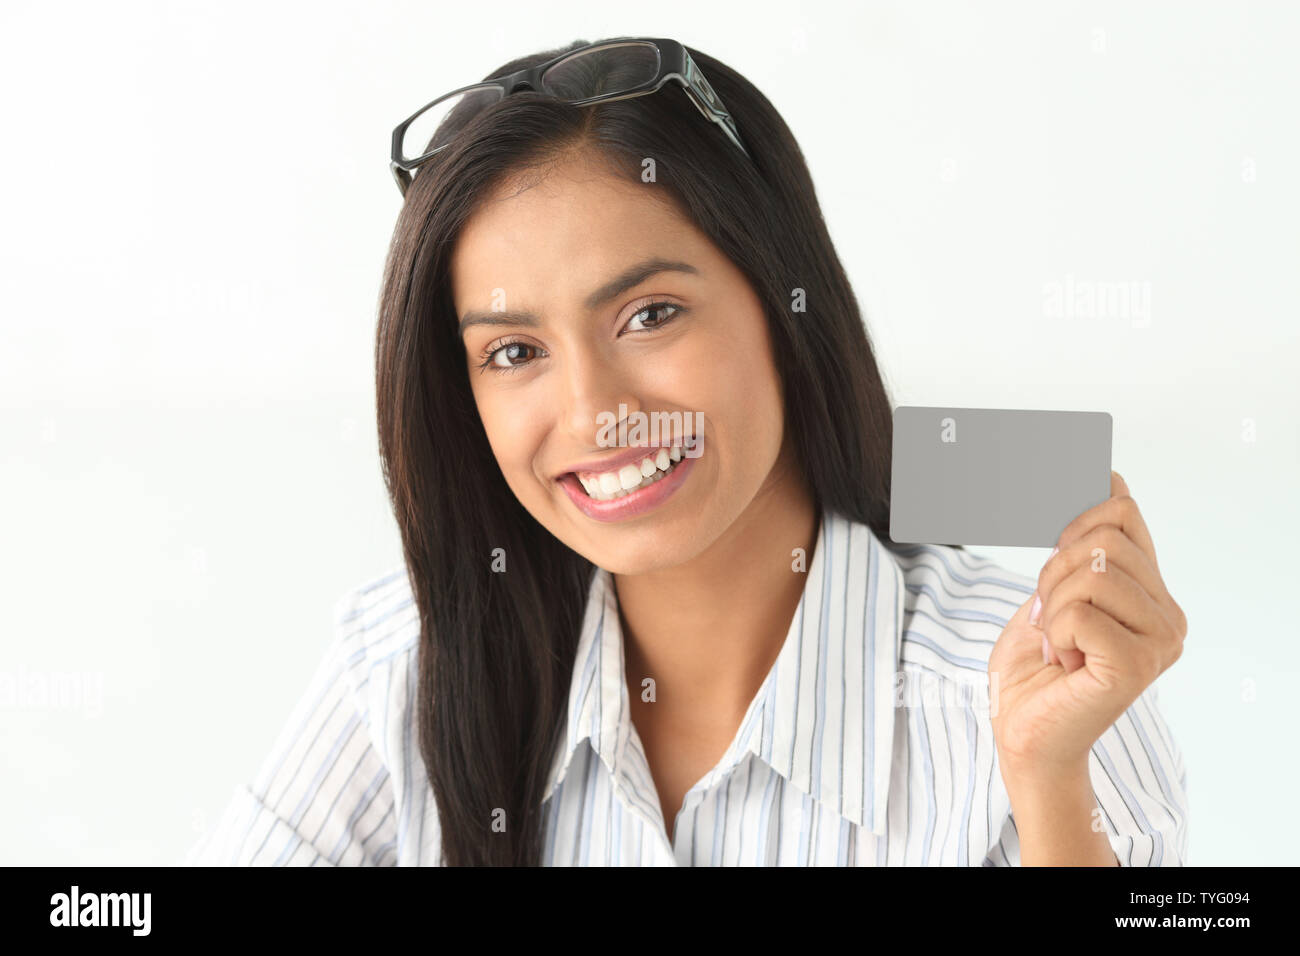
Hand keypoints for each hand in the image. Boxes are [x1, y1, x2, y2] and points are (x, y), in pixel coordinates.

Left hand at [988, 471, 1187, 783]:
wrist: (1023, 733)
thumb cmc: (1033, 668)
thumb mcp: (1052, 590)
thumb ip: (1082, 544)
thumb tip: (1108, 475)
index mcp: (1152, 591)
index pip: (1122, 511)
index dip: (1076, 513)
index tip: (1052, 542)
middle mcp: (1168, 614)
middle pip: (1103, 537)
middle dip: (1053, 572)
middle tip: (1049, 617)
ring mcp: (1160, 640)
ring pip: (1091, 571)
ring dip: (1052, 606)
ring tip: (1057, 642)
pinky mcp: (1138, 664)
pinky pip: (1079, 612)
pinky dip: (1053, 634)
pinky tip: (1064, 663)